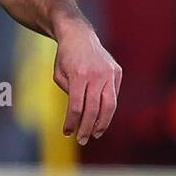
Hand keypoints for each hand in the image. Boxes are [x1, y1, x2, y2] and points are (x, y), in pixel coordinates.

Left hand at [53, 21, 121, 143]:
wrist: (78, 35)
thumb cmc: (65, 58)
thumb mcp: (58, 76)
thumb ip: (69, 94)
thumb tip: (78, 115)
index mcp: (79, 76)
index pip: (76, 106)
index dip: (72, 122)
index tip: (67, 133)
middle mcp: (97, 75)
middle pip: (94, 109)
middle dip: (87, 127)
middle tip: (82, 140)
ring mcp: (109, 73)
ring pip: (110, 105)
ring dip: (103, 123)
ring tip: (95, 134)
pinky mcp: (117, 72)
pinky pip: (113, 95)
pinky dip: (107, 108)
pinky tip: (101, 118)